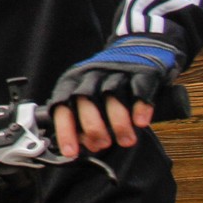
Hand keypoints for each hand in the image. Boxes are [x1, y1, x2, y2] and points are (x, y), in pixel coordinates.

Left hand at [49, 37, 178, 157]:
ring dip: (118, 122)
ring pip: (112, 96)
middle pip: (85, 100)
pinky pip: (139, 89)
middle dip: (93, 127)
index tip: (71, 152)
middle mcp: (91, 75)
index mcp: (72, 81)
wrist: (139, 50)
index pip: (61, 105)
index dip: (65, 130)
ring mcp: (116, 71)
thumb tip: (84, 146)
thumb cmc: (108, 82)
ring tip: (126, 141)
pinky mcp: (141, 71)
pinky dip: (140, 107)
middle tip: (103, 144)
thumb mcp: (88, 94)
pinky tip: (141, 123)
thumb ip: (82, 118)